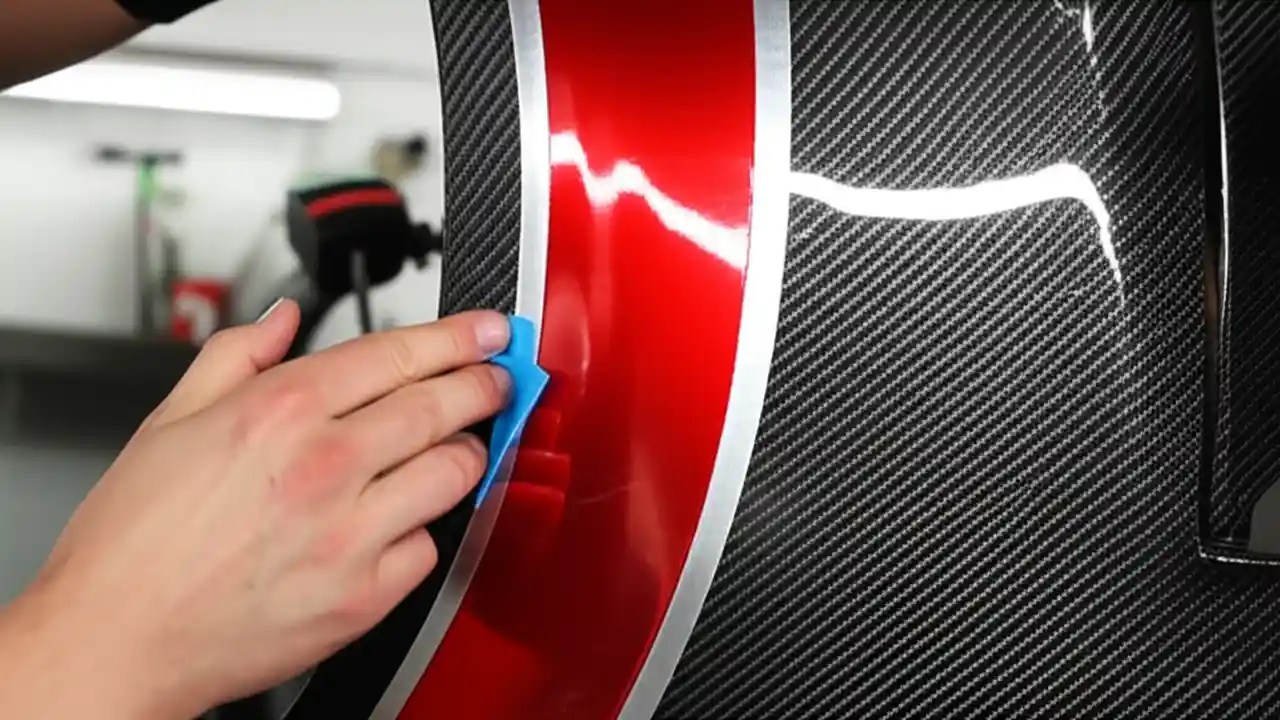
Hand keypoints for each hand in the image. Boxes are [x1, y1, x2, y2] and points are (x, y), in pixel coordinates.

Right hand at [0, 301, 511, 718]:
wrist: (116, 640)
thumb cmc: (134, 543)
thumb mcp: (170, 420)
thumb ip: (236, 355)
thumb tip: (282, 319)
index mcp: (279, 412)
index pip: (396, 354)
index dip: (456, 336)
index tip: (485, 331)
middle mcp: (324, 466)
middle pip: (441, 406)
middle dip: (484, 383)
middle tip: (498, 377)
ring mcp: (351, 533)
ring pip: (454, 473)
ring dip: (467, 452)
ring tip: (458, 445)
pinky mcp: (365, 595)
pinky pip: (429, 548)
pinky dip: (423, 530)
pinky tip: (400, 521)